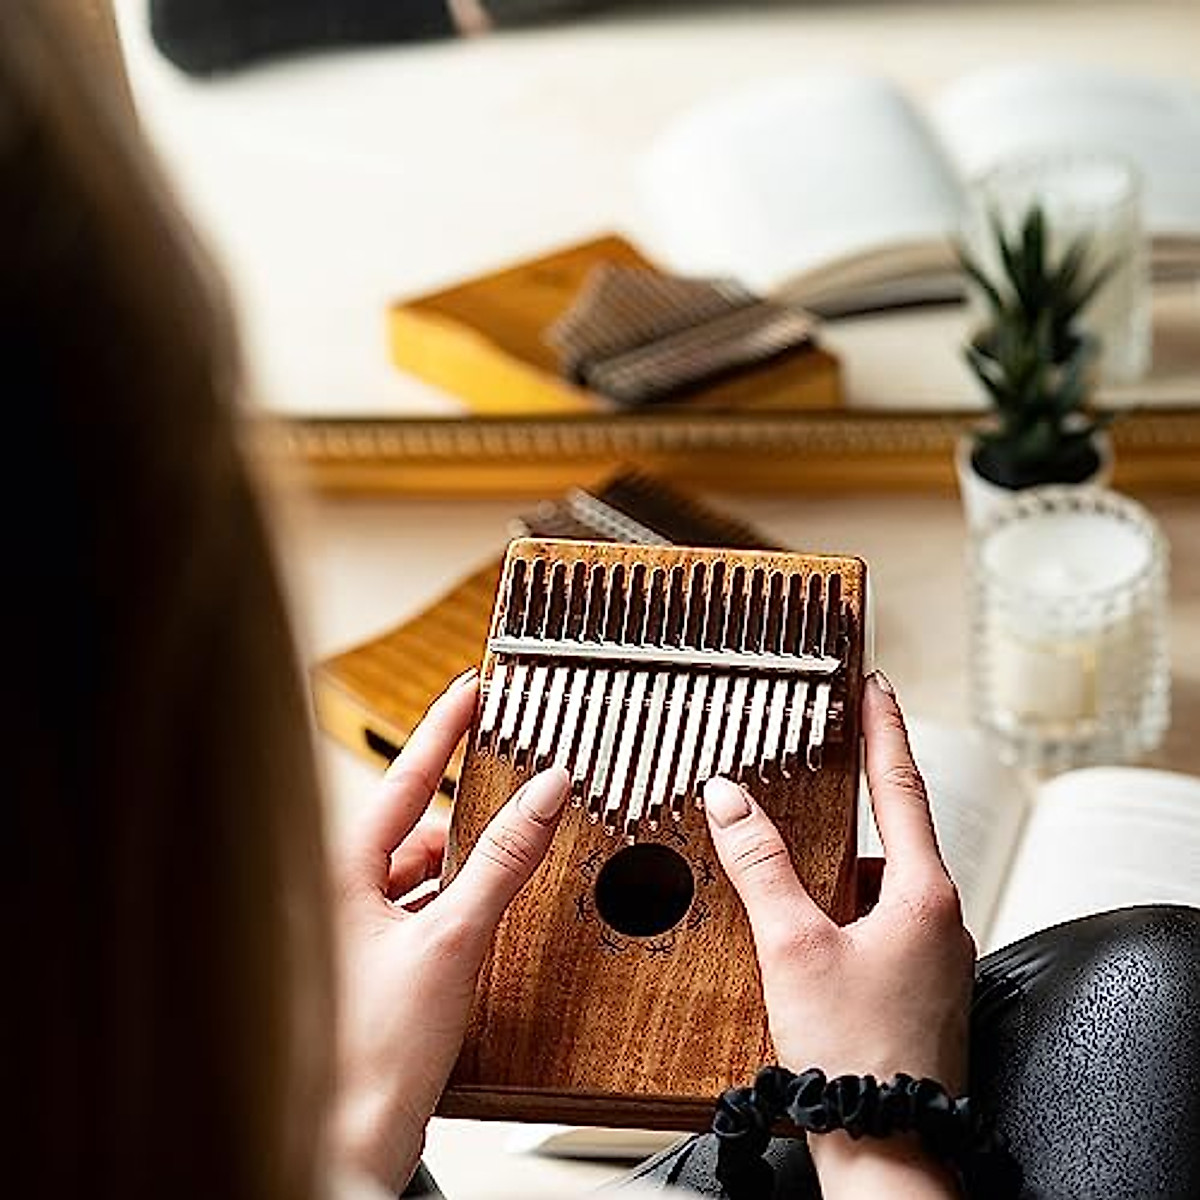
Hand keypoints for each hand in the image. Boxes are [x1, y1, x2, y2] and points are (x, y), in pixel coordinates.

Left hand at [333, 670, 569, 1191]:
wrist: (350, 1145)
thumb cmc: (374, 1054)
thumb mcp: (453, 939)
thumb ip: (504, 861)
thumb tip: (546, 794)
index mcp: (340, 869)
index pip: (405, 776)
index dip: (445, 726)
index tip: (473, 687)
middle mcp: (339, 892)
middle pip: (415, 824)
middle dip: (465, 806)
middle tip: (509, 771)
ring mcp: (355, 929)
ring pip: (418, 869)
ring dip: (461, 861)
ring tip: (505, 849)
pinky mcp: (375, 962)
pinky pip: (420, 906)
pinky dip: (455, 899)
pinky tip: (481, 907)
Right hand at [703, 672, 973, 1197]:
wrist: (885, 1152)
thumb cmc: (854, 1055)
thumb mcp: (794, 946)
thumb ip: (760, 865)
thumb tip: (731, 798)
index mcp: (924, 895)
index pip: (901, 786)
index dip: (884, 727)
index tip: (874, 683)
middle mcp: (940, 919)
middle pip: (893, 833)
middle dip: (855, 794)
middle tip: (826, 752)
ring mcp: (932, 956)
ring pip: (881, 883)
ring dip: (839, 864)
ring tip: (792, 855)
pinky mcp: (916, 987)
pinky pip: (878, 922)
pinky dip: (841, 907)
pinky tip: (803, 924)